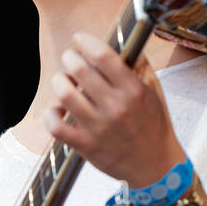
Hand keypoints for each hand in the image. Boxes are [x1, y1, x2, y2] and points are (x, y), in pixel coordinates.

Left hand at [44, 30, 185, 187]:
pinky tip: (58, 110)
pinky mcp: (85, 146)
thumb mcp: (154, 92)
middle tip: (70, 60)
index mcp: (133, 90)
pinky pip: (56, 126)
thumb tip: (126, 43)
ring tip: (63, 82)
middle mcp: (115, 107)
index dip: (85, 42)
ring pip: (64, 94)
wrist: (155, 166)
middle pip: (79, 70)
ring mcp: (98, 128)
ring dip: (59, 82)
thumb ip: (140, 66)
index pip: (103, 56)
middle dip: (69, 59)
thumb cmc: (153, 127)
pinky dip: (51, 114)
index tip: (79, 39)